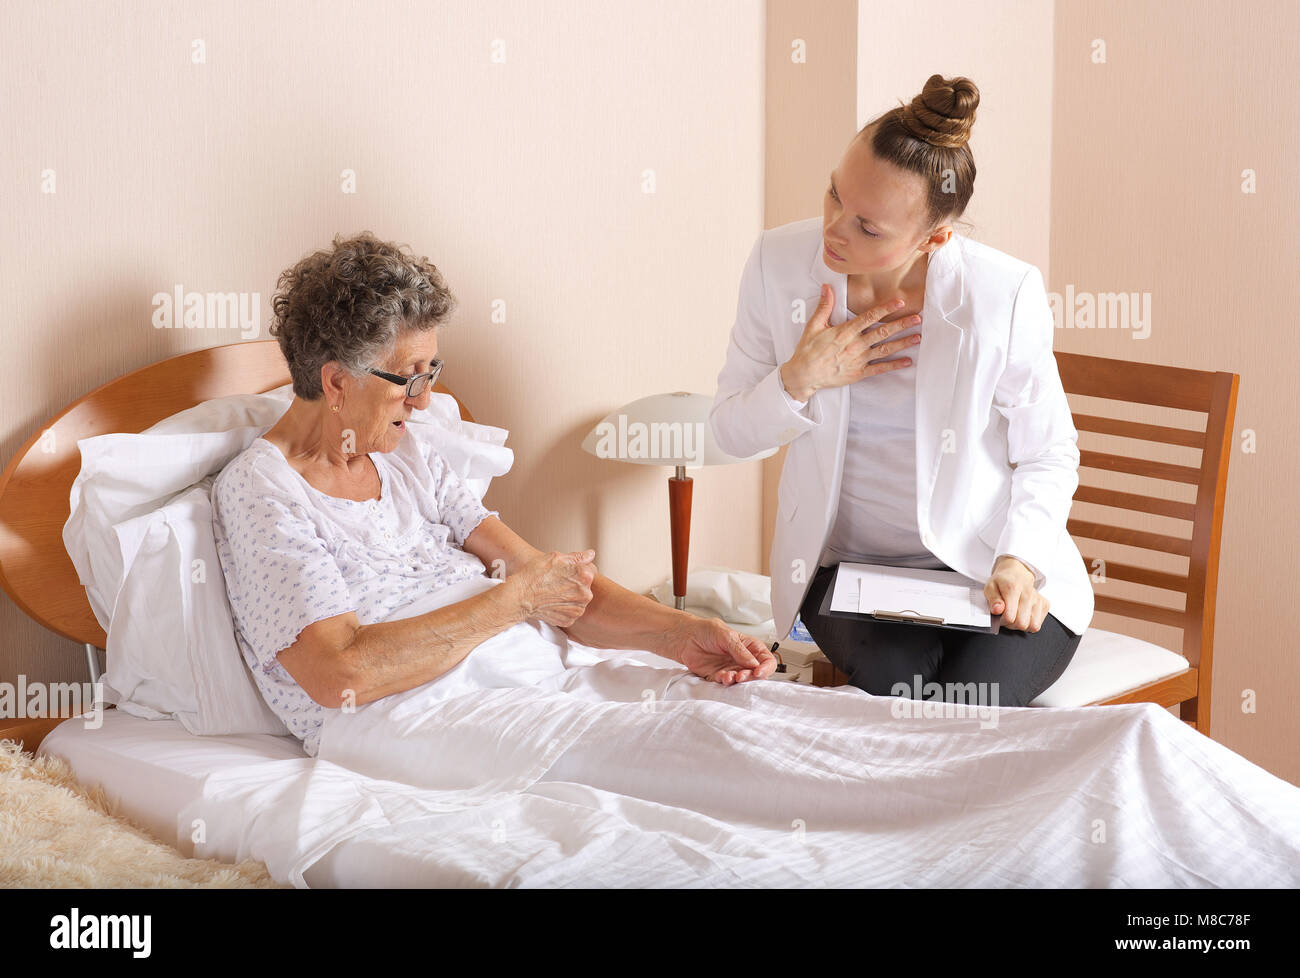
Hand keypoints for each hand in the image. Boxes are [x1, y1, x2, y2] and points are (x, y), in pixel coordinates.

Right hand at [510, 549, 596, 627]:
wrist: (520, 597)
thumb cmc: (534, 576)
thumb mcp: (555, 557)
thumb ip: (577, 557)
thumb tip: (590, 555)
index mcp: (585, 576)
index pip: (590, 569)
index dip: (577, 568)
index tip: (566, 571)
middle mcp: (585, 594)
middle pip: (586, 585)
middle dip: (575, 583)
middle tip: (558, 581)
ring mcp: (578, 609)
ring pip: (579, 599)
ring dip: (571, 596)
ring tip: (554, 592)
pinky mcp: (570, 619)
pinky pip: (571, 611)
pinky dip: (564, 607)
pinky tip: (553, 601)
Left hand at [662, 617, 778, 684]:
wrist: (685, 638)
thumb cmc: (705, 631)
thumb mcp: (726, 635)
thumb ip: (740, 650)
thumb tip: (754, 663)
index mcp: (749, 647)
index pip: (766, 659)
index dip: (765, 667)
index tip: (758, 672)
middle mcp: (742, 659)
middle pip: (756, 673)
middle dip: (751, 677)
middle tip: (742, 676)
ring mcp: (731, 668)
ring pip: (742, 681)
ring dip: (737, 681)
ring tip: (730, 676)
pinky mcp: (719, 676)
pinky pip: (727, 683)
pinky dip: (726, 682)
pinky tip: (722, 676)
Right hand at [779, 283, 922, 400]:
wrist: (804, 375)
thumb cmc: (808, 351)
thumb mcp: (813, 326)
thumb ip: (824, 306)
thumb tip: (827, 287)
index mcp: (845, 332)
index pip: (869, 317)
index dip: (885, 309)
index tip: (899, 302)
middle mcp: (855, 345)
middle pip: (882, 332)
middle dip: (901, 324)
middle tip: (917, 318)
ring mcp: (859, 360)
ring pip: (885, 350)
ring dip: (903, 343)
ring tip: (918, 337)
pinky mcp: (859, 373)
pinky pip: (880, 368)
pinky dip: (894, 365)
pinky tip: (907, 361)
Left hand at [984, 556, 1049, 631]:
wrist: (1017, 574)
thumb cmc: (1003, 582)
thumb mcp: (990, 587)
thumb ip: (993, 600)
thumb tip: (997, 610)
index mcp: (1013, 588)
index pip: (1009, 616)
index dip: (1001, 620)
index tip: (998, 615)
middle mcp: (1029, 594)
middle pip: (1021, 623)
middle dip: (1011, 624)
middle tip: (1006, 616)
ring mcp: (1038, 599)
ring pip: (1032, 626)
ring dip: (1021, 625)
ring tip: (1014, 616)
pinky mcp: (1045, 604)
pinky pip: (1038, 624)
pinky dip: (1030, 624)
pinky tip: (1023, 615)